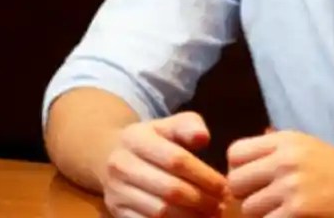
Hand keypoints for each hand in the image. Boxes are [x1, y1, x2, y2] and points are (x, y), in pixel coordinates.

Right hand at [101, 111, 228, 217]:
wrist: (110, 156)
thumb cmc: (151, 141)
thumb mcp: (168, 125)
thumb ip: (189, 126)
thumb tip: (203, 138)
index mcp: (135, 139)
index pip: (176, 160)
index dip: (204, 176)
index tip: (223, 187)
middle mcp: (121, 165)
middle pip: (170, 189)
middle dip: (202, 201)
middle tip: (221, 205)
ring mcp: (116, 192)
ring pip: (161, 212)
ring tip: (210, 215)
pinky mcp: (117, 212)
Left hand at [227, 131, 333, 217]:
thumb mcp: (307, 148)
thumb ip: (273, 150)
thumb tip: (235, 162)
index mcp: (285, 141)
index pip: (235, 153)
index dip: (240, 170)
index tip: (253, 182)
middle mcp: (286, 160)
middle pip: (236, 182)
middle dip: (246, 196)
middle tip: (266, 202)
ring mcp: (292, 188)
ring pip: (249, 209)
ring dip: (262, 215)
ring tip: (283, 212)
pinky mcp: (299, 213)